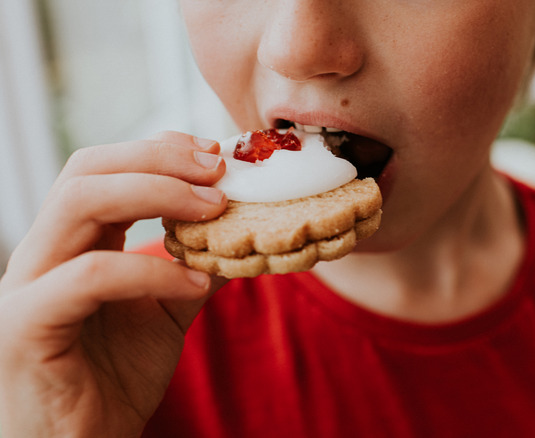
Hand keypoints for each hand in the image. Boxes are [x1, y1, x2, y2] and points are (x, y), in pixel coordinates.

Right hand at [0, 132, 227, 436]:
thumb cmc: (115, 378)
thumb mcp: (167, 310)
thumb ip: (191, 267)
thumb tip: (239, 233)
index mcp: (71, 244)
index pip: (103, 168)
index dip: (159, 151)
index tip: (215, 155)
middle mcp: (42, 254)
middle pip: (87, 171)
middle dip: (159, 159)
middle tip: (219, 170)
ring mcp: (28, 287)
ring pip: (79, 204)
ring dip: (156, 194)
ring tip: (215, 209)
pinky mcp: (28, 325)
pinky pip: (91, 277)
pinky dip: (152, 271)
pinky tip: (196, 280)